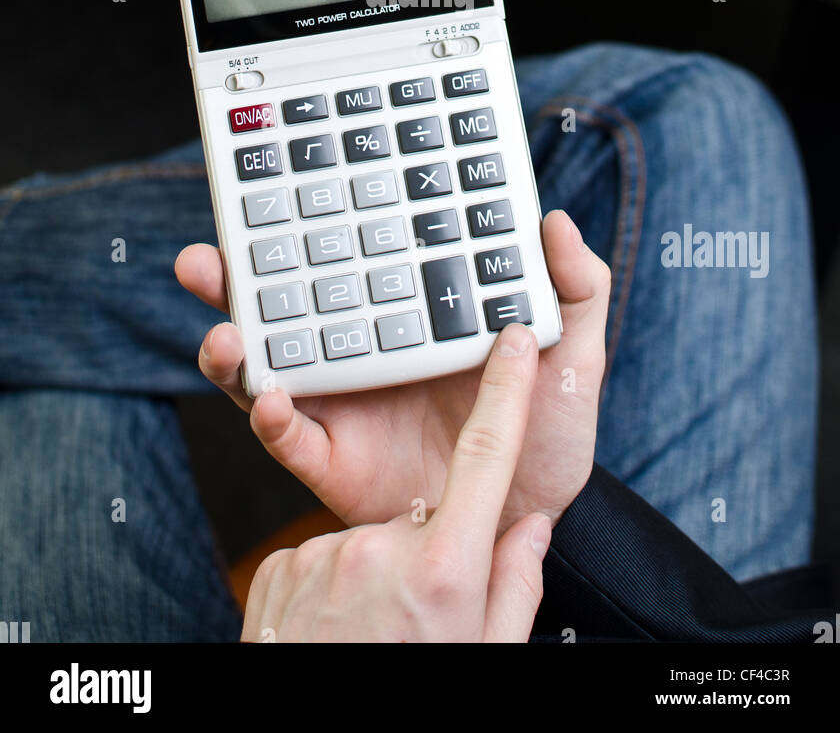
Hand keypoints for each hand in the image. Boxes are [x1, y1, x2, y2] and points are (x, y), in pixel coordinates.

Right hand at [176, 208, 609, 532]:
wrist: (539, 513)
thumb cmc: (550, 429)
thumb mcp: (574, 352)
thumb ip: (574, 286)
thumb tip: (553, 219)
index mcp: (407, 313)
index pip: (344, 260)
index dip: (304, 227)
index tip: (271, 195)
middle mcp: (362, 351)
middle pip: (283, 307)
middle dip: (233, 281)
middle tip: (203, 259)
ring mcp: (343, 404)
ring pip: (267, 368)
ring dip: (232, 348)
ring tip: (224, 332)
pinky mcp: (334, 460)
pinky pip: (289, 438)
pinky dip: (269, 419)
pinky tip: (269, 397)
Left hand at [241, 323, 549, 642]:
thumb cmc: (415, 699)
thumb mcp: (486, 655)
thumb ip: (515, 584)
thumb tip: (533, 524)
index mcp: (446, 569)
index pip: (488, 455)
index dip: (506, 391)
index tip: (512, 340)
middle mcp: (382, 550)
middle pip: (422, 519)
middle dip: (424, 551)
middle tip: (415, 619)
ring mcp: (322, 556)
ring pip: (365, 543)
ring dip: (372, 577)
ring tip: (369, 639)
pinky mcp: (278, 568)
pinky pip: (318, 560)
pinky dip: (329, 588)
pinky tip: (332, 637)